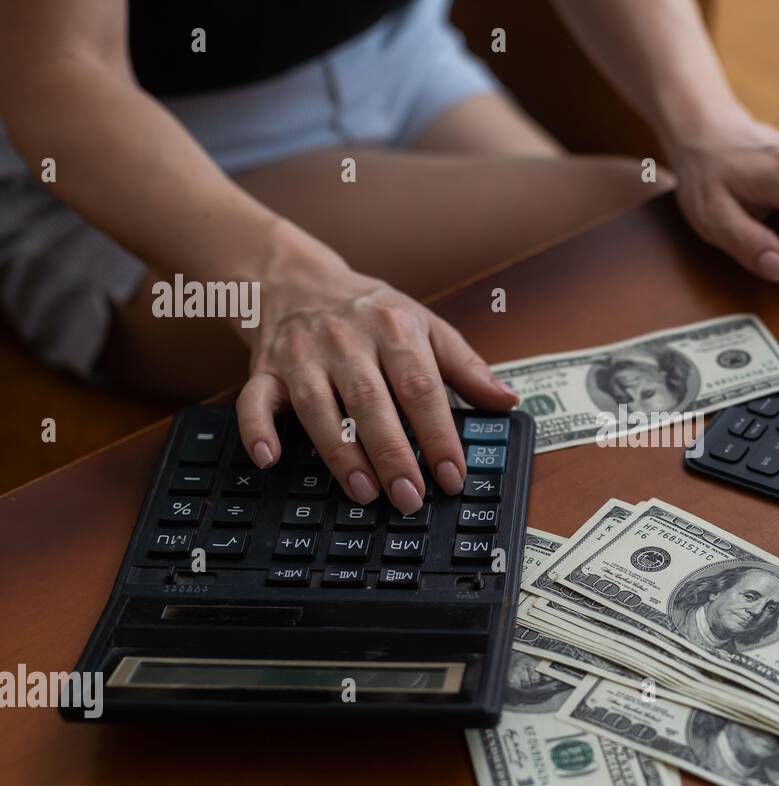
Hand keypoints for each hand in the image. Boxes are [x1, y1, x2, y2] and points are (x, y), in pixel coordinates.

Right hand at [235, 262, 515, 514]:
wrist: (296, 278)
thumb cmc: (370, 311)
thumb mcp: (425, 325)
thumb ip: (466, 367)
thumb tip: (507, 401)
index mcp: (394, 328)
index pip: (421, 387)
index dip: (439, 435)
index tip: (453, 476)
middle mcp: (346, 340)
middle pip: (372, 402)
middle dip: (393, 454)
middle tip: (410, 497)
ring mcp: (302, 355)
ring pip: (319, 408)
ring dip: (341, 454)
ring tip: (365, 493)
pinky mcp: (265, 369)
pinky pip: (255, 401)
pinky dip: (257, 430)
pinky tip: (269, 459)